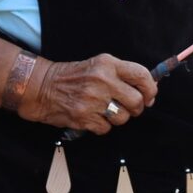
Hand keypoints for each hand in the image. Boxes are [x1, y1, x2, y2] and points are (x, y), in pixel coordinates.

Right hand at [19, 54, 157, 134]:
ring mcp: (92, 99)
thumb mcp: (97, 65)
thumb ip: (122, 75)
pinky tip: (91, 116)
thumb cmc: (73, 77)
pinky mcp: (84, 117)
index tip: (149, 96)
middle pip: (136, 101)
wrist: (42, 86)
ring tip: (104, 110)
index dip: (150, 89)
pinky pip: (106, 129)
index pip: (142, 75)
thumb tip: (149, 90)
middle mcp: (102, 80)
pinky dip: (101, 126)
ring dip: (117, 118)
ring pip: (123, 118)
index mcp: (107, 64)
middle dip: (136, 108)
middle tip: (127, 107)